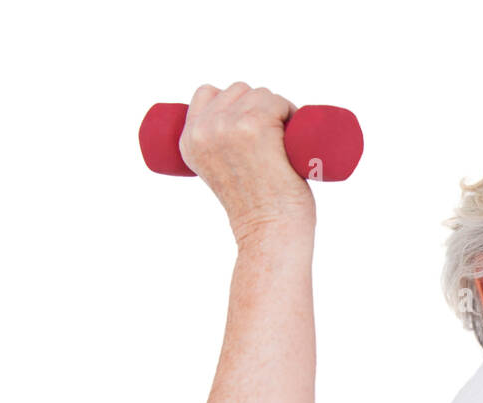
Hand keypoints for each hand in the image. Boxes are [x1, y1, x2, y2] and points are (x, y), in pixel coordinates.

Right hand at [179, 82, 315, 241]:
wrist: (270, 232)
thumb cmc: (257, 210)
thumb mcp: (222, 172)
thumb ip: (222, 149)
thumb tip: (242, 132)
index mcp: (189, 140)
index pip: (207, 93)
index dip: (235, 104)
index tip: (253, 128)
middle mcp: (204, 130)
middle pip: (238, 90)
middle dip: (260, 106)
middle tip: (275, 142)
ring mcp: (229, 126)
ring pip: (261, 94)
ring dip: (279, 110)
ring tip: (284, 144)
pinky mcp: (255, 125)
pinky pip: (278, 101)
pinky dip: (291, 112)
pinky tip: (293, 134)